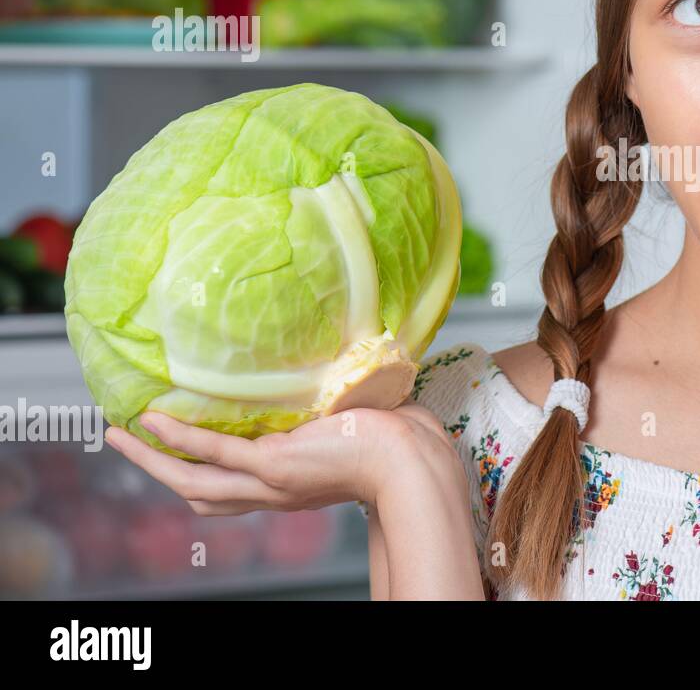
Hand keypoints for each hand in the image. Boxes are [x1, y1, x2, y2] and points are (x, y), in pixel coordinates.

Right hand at [104, 401, 460, 516]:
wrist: (414, 462)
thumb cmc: (399, 443)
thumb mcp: (353, 429)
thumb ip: (335, 413)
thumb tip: (342, 375)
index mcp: (289, 485)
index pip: (231, 491)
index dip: (197, 474)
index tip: (176, 454)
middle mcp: (272, 491)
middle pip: (197, 492)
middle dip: (156, 470)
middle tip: (126, 443)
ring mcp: (270, 481)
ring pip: (191, 478)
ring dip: (150, 458)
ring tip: (118, 433)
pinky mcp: (274, 464)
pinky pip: (214, 453)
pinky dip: (179, 438)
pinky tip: (152, 420)